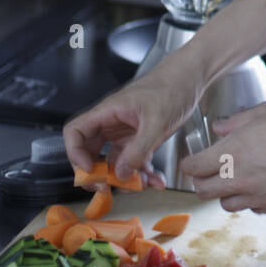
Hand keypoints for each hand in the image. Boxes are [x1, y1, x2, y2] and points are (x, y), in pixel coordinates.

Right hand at [63, 61, 205, 187]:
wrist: (190, 79)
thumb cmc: (172, 87)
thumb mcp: (156, 121)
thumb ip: (138, 149)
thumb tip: (121, 174)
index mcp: (108, 111)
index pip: (76, 132)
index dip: (75, 153)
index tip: (89, 170)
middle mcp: (112, 123)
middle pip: (90, 152)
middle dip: (98, 173)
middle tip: (108, 187)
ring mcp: (125, 132)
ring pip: (115, 161)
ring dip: (126, 177)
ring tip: (143, 184)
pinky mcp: (140, 138)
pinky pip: (134, 161)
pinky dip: (143, 173)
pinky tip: (157, 179)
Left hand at [180, 103, 265, 214]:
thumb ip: (237, 122)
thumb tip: (220, 128)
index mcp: (233, 154)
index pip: (193, 168)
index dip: (191, 163)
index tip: (194, 161)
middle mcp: (240, 180)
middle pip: (203, 192)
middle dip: (203, 181)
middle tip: (211, 171)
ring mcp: (258, 198)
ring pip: (227, 205)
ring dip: (228, 193)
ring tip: (241, 177)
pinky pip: (255, 208)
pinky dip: (254, 199)